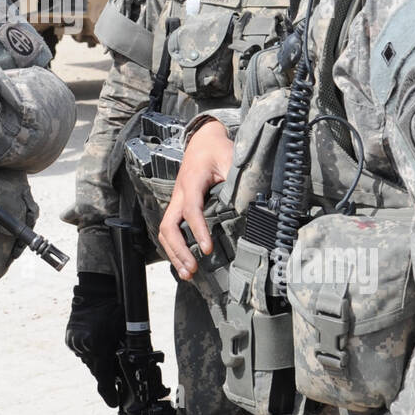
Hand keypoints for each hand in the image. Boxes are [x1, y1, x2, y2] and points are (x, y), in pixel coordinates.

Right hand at [64, 271, 124, 407]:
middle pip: (97, 372)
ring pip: (90, 363)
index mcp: (98, 346)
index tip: (114, 404)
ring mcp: (75, 344)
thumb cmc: (115, 308)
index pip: (104, 378)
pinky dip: (91, 354)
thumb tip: (127, 373)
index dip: (110, 394)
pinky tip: (99, 348)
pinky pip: (83, 353)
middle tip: (117, 385)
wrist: (95, 291)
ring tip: (109, 360)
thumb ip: (125, 354)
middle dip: (108, 378)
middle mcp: (84, 347)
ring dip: (100, 364)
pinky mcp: (70, 339)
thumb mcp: (125, 333)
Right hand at [159, 120, 232, 278]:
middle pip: (168, 227)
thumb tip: (248, 201)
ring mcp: (177, 202)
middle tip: (192, 269)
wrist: (202, 141)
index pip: (191, 211)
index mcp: (191, 183)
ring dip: (174, 254)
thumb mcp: (230, 158)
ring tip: (187, 273)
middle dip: (178, 251)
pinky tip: (184, 262)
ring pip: (165, 231)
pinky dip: (174, 248)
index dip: (198, 231)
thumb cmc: (216, 149)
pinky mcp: (179, 207)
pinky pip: (170, 230)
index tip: (206, 249)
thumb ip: (237, 178)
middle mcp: (179, 195)